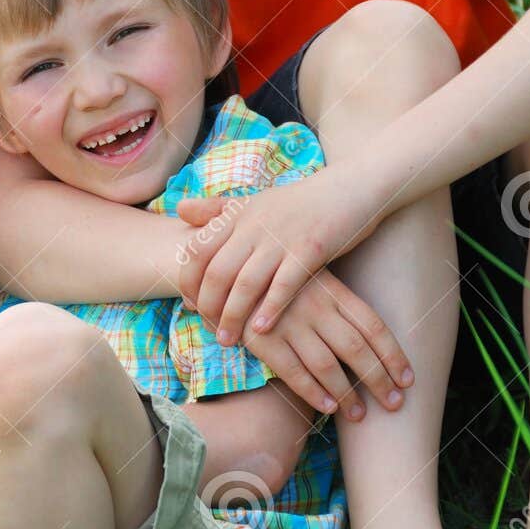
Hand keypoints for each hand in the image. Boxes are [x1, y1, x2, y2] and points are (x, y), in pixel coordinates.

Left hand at [177, 166, 383, 342]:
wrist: (349, 188)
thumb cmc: (299, 202)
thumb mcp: (255, 201)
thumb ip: (217, 209)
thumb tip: (179, 209)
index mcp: (238, 214)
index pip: (197, 251)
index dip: (189, 281)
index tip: (190, 305)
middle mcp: (254, 225)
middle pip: (217, 272)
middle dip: (208, 306)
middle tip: (209, 331)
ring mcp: (281, 237)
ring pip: (246, 283)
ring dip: (233, 315)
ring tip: (229, 340)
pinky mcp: (310, 249)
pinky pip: (284, 285)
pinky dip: (269, 309)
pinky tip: (261, 329)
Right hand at [239, 269, 413, 420]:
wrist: (230, 272)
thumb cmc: (280, 281)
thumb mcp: (315, 280)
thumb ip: (340, 307)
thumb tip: (374, 344)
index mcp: (333, 290)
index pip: (373, 326)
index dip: (393, 355)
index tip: (408, 380)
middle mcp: (315, 306)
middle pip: (357, 349)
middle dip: (379, 380)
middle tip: (394, 404)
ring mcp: (289, 322)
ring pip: (328, 366)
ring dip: (347, 395)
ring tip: (359, 415)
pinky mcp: (263, 339)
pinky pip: (294, 372)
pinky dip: (314, 393)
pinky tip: (328, 407)